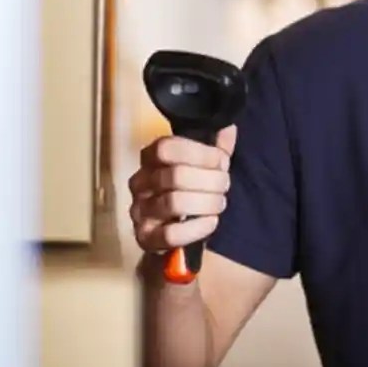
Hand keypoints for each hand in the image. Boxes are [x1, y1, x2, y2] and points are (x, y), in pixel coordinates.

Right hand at [128, 126, 236, 253]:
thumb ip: (217, 147)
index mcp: (151, 159)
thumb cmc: (192, 191)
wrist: (178, 232)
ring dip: (206, 202)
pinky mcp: (145, 238)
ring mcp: (139, 211)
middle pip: (176, 175)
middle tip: (225, 185)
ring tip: (219, 203)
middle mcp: (140, 183)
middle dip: (211, 180)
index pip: (166, 147)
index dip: (201, 153)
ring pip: (174, 203)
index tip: (221, 161)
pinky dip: (197, 228)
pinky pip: (171, 234)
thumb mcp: (205, 166)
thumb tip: (228, 127)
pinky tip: (210, 222)